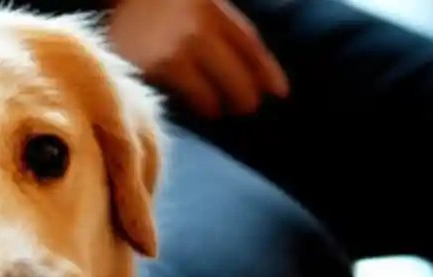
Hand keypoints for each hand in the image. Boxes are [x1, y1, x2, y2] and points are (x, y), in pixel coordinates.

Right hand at [106, 0, 289, 117]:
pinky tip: (196, 106)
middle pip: (232, 70)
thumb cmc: (160, 1)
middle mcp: (197, 29)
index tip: (280, 92)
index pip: (248, 43)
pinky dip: (192, 101)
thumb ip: (219, 21)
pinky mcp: (151, 66)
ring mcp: (173, 49)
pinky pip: (180, 91)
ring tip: (218, 109)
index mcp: (211, 9)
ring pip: (206, 87)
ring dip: (216, 103)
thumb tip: (247, 55)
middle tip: (248, 108)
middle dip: (243, 93)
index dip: (267, 71)